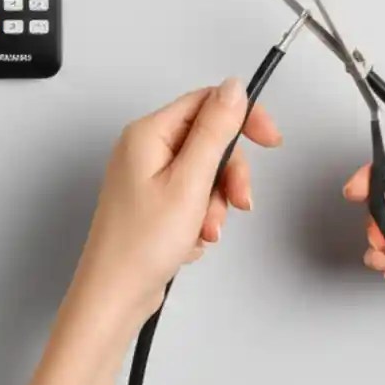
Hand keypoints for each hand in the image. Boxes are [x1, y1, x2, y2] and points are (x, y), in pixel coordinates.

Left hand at [68, 77, 280, 325]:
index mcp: (149, 134)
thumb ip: (215, 130)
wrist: (114, 296)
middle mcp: (145, 149)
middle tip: (237, 200)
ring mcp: (148, 176)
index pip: (208, 101)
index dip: (243, 118)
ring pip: (206, 172)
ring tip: (205, 230)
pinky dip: (202, 217)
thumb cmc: (141, 245)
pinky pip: (194, 196)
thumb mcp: (190, 181)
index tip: (269, 140)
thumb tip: (234, 88)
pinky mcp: (154, 201)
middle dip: (229, 174)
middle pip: (210, 140)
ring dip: (216, 202)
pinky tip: (192, 239)